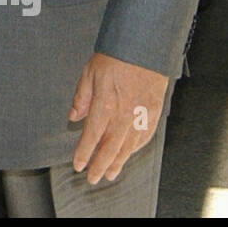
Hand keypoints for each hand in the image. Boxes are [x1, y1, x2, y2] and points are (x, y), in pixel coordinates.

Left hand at [68, 53, 168, 184]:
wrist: (144, 48)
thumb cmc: (117, 57)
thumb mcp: (89, 73)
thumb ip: (81, 98)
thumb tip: (73, 117)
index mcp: (105, 104)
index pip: (92, 136)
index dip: (84, 153)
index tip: (78, 165)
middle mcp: (124, 114)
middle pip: (110, 148)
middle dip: (100, 166)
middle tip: (93, 178)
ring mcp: (141, 116)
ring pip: (128, 147)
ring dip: (118, 163)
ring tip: (110, 174)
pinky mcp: (154, 114)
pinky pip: (144, 138)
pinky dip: (135, 150)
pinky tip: (129, 155)